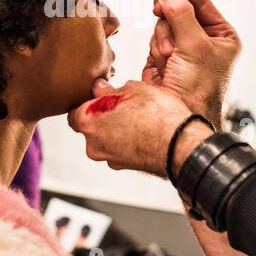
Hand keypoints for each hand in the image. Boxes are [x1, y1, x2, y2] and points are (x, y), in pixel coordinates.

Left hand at [67, 78, 209, 176]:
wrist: (181, 144)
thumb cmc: (158, 115)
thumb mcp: (133, 89)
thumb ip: (110, 90)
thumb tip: (100, 88)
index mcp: (87, 120)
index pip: (74, 111)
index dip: (88, 103)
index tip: (101, 98)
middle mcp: (92, 143)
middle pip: (89, 127)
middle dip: (102, 117)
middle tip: (122, 106)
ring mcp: (108, 157)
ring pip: (105, 139)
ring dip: (115, 129)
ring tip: (137, 118)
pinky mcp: (124, 166)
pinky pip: (119, 149)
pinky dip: (126, 142)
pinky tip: (143, 132)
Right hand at [141, 0, 241, 124]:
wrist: (180, 120)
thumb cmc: (199, 89)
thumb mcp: (196, 46)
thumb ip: (181, 14)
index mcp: (222, 35)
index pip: (201, 0)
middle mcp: (204, 41)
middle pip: (177, 10)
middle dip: (169, 20)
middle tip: (161, 17)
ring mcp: (183, 51)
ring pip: (161, 26)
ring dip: (162, 40)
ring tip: (170, 59)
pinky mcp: (164, 61)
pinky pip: (152, 42)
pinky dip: (154, 52)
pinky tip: (163, 68)